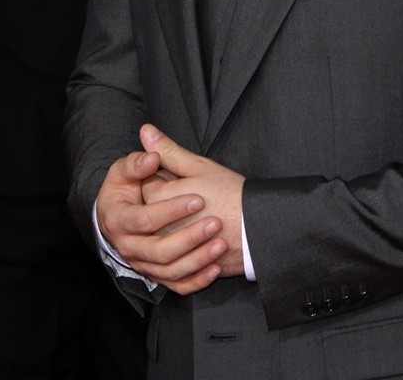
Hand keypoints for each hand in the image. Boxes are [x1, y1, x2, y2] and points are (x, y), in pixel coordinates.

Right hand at [96, 147, 228, 294]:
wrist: (120, 212)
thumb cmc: (126, 186)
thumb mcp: (126, 170)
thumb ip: (138, 161)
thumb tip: (150, 151)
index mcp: (118, 220)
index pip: (144, 220)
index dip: (171, 210)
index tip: (198, 199)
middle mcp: (128, 247)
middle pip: (159, 250)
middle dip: (189, 237)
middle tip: (215, 223)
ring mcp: (142, 264)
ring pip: (170, 271)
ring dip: (197, 259)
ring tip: (220, 243)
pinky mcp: (157, 274)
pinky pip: (177, 285)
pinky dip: (197, 280)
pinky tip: (216, 267)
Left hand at [140, 124, 245, 278]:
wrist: (256, 228)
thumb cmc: (229, 193)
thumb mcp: (198, 165)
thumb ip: (168, 150)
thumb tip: (145, 130)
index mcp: (158, 198)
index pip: (145, 185)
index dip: (163, 178)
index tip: (182, 179)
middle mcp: (157, 228)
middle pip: (149, 214)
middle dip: (164, 205)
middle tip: (193, 198)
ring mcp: (168, 252)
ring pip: (156, 243)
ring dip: (171, 231)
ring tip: (196, 221)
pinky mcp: (183, 270)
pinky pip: (172, 272)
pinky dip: (179, 261)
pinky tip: (194, 248)